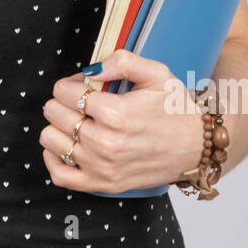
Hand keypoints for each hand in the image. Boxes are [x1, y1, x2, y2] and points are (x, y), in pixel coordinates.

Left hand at [40, 49, 204, 193]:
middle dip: (64, 102)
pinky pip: (60, 175)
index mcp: (117, 113)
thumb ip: (122, 62)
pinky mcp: (104, 185)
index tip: (86, 85)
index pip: (64, 92)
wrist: (197, 148)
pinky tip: (68, 144)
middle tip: (85, 102)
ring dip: (59, 126)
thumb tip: (90, 70)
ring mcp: (103, 167)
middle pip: (54, 114)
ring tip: (79, 121)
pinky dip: (55, 158)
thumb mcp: (157, 73)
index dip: (71, 83)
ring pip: (51, 140)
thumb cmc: (176, 109)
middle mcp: (106, 143)